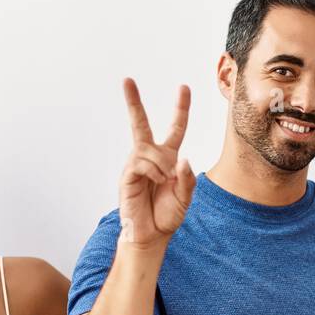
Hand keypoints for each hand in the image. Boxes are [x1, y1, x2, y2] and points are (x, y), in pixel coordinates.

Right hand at [118, 77, 194, 248]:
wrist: (152, 234)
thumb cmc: (167, 215)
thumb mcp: (186, 197)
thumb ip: (188, 179)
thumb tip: (182, 159)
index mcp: (168, 158)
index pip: (176, 128)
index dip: (180, 108)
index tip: (183, 87)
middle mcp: (150, 156)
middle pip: (141, 123)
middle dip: (133, 101)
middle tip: (126, 79)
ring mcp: (136, 164)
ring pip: (150, 149)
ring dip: (163, 166)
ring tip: (164, 182)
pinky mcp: (127, 174)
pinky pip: (142, 163)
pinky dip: (154, 172)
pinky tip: (155, 183)